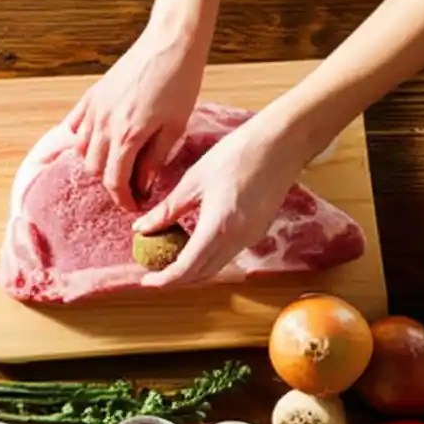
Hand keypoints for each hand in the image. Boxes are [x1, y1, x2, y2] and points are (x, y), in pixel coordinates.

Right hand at [66, 26, 206, 210]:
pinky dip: (83, 137)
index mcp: (127, 137)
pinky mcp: (92, 94)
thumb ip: (154, 159)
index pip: (114, 182)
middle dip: (110, 182)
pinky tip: (98, 139)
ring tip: (116, 161)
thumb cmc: (180, 83)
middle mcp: (104, 125)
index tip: (134, 205)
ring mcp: (94, 108)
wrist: (171, 43)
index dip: (124, 199)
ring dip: (96, 161)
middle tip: (130, 184)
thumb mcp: (174, 128)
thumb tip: (143, 184)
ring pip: (81, 150)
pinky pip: (76, 125)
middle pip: (94, 169)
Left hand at [131, 111, 315, 286]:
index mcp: (219, 228)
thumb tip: (141, 228)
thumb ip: (167, 210)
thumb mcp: (193, 181)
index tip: (145, 281)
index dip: (164, 280)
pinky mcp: (258, 230)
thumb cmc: (237, 154)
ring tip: (167, 260)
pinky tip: (192, 244)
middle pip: (202, 274)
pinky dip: (208, 257)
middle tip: (152, 273)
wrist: (282, 143)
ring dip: (192, 270)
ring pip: (216, 266)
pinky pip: (228, 253)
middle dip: (176, 279)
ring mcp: (252, 237)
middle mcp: (238, 240)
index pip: (187, 269)